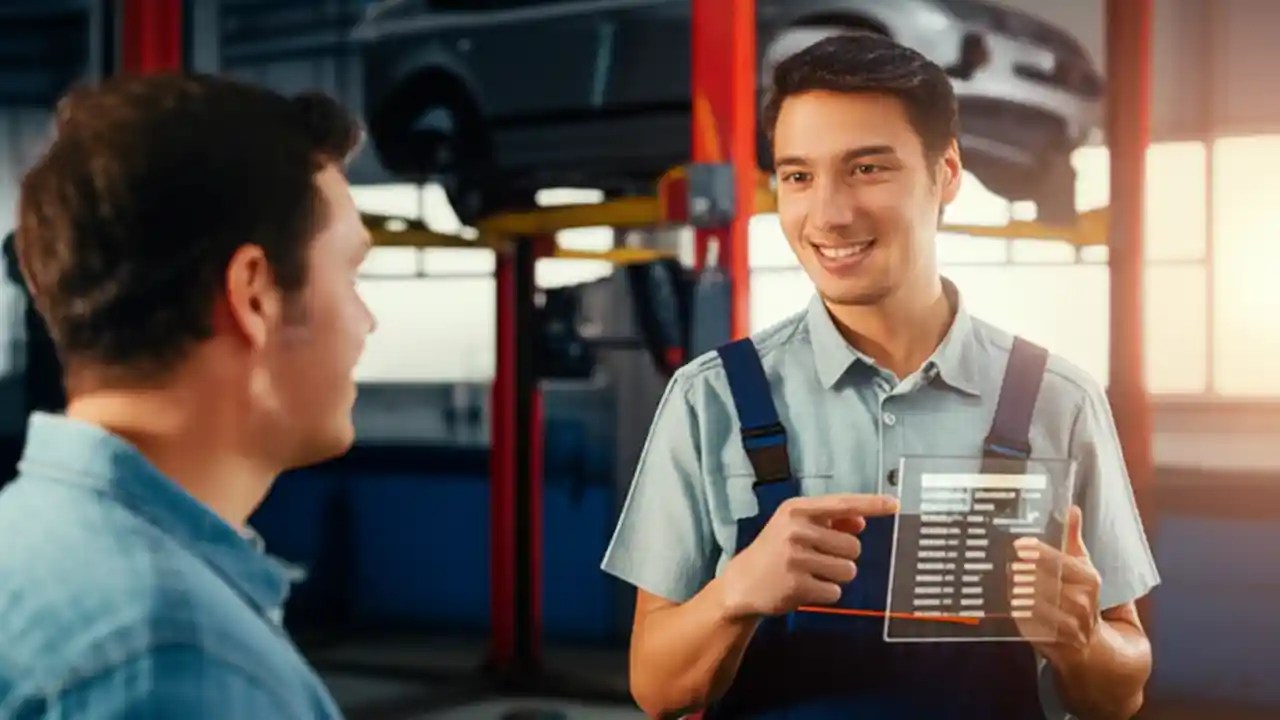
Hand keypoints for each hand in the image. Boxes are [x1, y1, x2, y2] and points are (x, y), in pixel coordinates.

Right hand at [719, 493, 898, 619]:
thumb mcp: (795, 527)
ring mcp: (795, 557)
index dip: (872, 504)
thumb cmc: (775, 551)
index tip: (895, 504)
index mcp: (797, 509)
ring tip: (810, 574)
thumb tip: (862, 521)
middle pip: (853, 546)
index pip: (843, 504)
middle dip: (842, 557)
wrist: (742, 583)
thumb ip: (829, 521)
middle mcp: (796, 529)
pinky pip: (835, 592)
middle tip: (815, 559)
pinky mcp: (796, 585)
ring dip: (835, 577)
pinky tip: (803, 588)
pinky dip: (824, 594)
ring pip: (848, 571)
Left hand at [1011, 505, 1101, 664]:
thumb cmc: (1083, 599)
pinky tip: (1011, 606)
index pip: (1063, 564)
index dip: (1041, 554)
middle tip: (1010, 564)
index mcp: (1089, 581)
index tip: (1020, 545)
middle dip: (1029, 574)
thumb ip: (1073, 540)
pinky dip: (1024, 617)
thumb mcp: (1083, 567)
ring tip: (1010, 583)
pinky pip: (1036, 628)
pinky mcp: (1056, 643)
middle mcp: (1082, 603)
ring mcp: (1070, 626)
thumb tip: (1072, 509)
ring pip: (1043, 607)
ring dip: (1024, 595)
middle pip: (1051, 584)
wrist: (1095, 647)